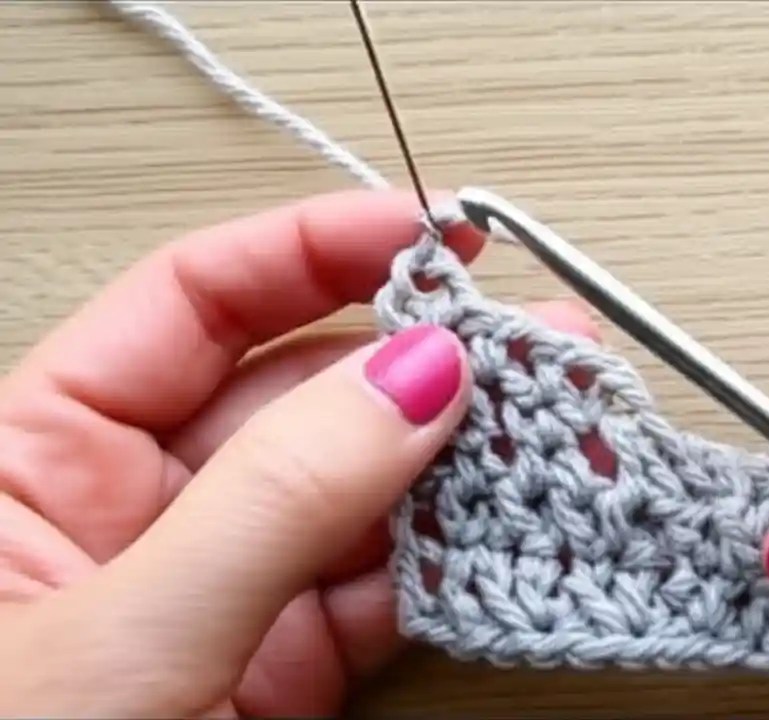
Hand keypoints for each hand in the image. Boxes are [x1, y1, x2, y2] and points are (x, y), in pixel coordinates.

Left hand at [0, 190, 598, 717]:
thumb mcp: (116, 636)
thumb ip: (273, 501)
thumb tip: (411, 379)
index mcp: (34, 455)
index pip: (194, 302)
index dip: (318, 248)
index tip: (433, 234)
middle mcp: (134, 508)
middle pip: (301, 388)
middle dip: (425, 360)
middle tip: (535, 345)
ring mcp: (221, 588)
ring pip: (363, 490)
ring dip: (466, 460)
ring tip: (562, 430)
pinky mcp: (282, 669)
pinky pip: (385, 589)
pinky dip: (461, 563)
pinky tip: (522, 530)